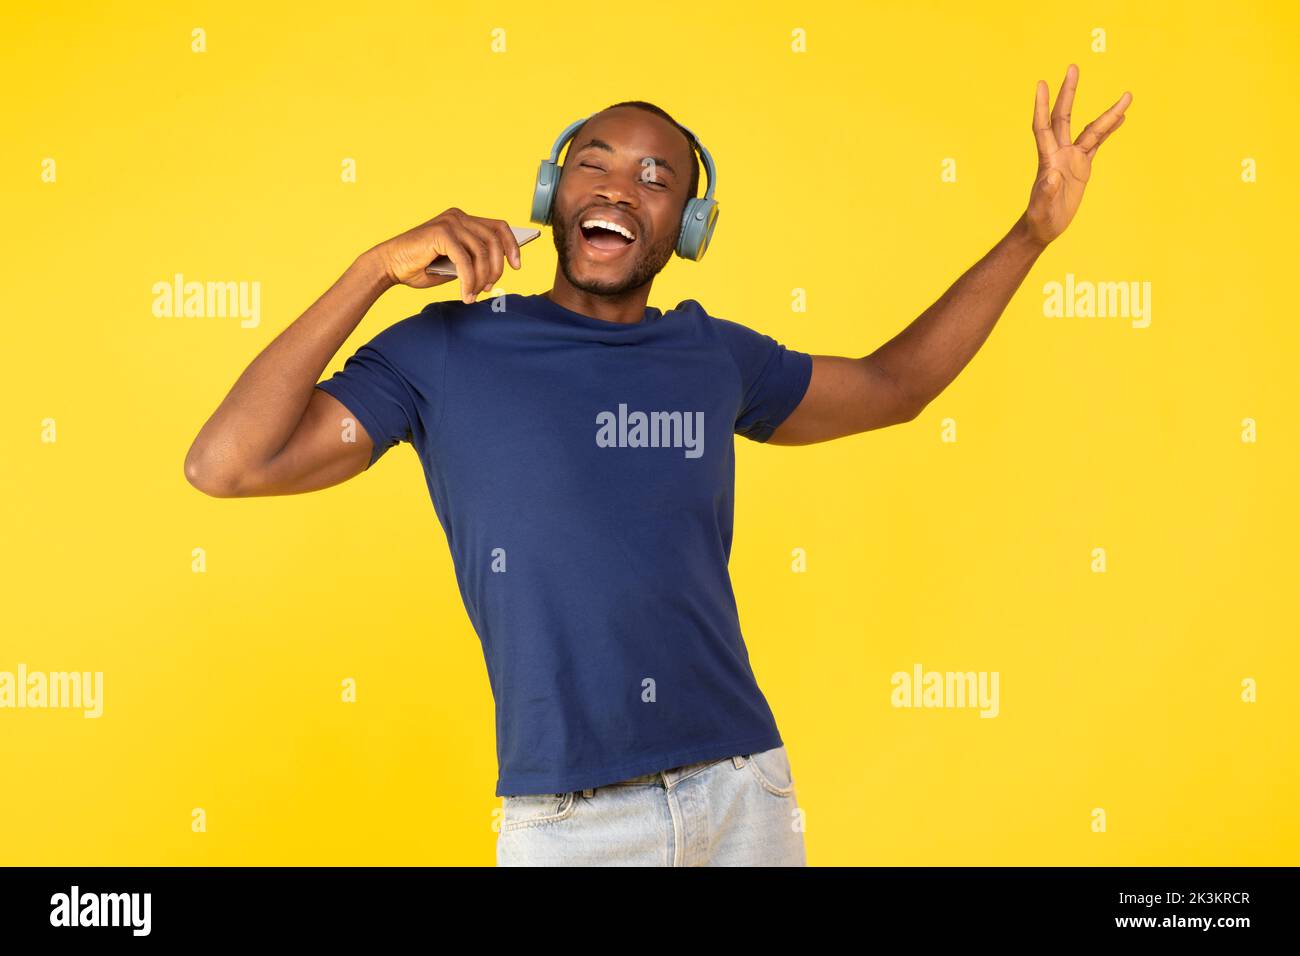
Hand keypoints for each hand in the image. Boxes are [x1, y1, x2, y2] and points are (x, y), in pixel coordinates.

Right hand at [370, 208, 521, 301]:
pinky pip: (466, 261)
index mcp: (462, 220)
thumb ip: (473, 262)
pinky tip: (465, 295)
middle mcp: (458, 217)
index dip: (512, 245)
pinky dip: (469, 281)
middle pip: (494, 240)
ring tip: (474, 294)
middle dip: (497, 268)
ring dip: (482, 278)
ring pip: (482, 252)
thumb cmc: (419, 267)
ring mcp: (450, 222)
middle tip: (489, 288)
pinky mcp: (441, 233)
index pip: (498, 227)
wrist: (388, 266)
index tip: (517, 266)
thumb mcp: (454, 265)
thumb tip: (496, 271)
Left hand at [1024, 64, 1131, 245]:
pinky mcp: (1083, 165)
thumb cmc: (1040, 218)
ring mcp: (1072, 157)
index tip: (1042, 83)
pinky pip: (1098, 142)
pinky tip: (1121, 117)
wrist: (1045, 226)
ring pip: (1091, 129)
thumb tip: (1053, 176)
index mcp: (1048, 159)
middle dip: (1068, 92)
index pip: (1043, 126)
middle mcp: (1060, 152)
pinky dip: (1109, 129)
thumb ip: (1047, 192)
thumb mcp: (1042, 208)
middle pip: (1064, 116)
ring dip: (1108, 113)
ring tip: (1128, 96)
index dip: (1042, 106)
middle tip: (1073, 67)